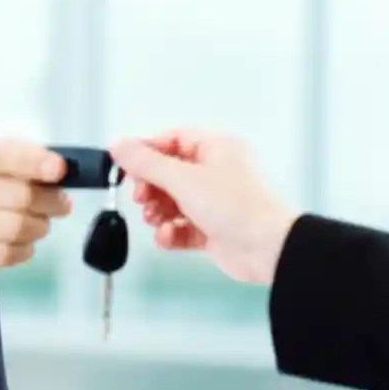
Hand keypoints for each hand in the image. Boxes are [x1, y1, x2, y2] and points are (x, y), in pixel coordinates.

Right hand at [0, 138, 72, 274]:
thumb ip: (22, 163)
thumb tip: (64, 172)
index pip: (5, 154)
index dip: (35, 161)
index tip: (59, 169)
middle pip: (23, 197)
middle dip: (52, 203)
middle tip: (61, 205)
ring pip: (18, 228)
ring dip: (40, 228)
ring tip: (39, 224)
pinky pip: (7, 254)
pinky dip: (25, 250)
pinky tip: (23, 242)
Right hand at [110, 131, 299, 284]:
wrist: (268, 249)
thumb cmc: (240, 208)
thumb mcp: (184, 179)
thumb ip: (147, 163)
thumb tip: (120, 146)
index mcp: (218, 149)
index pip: (174, 140)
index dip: (148, 151)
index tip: (127, 165)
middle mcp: (217, 173)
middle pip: (169, 173)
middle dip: (151, 187)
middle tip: (142, 196)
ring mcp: (216, 202)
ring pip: (173, 202)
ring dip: (158, 212)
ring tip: (156, 218)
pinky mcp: (213, 230)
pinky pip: (182, 227)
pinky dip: (171, 233)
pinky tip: (169, 236)